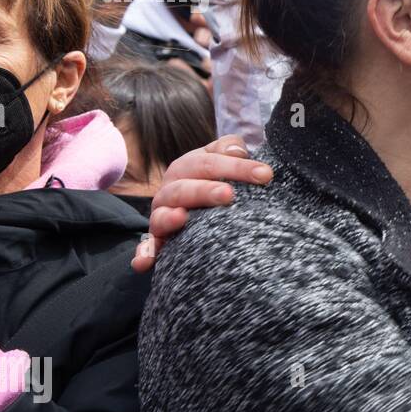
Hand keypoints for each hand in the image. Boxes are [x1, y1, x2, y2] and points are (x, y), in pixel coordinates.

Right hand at [130, 136, 272, 272]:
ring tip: (183, 218)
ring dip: (170, 218)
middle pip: (184, 189)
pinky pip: (148, 248)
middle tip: (229, 195)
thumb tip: (236, 151)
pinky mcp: (158, 241)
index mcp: (186, 168)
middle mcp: (171, 191)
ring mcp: (161, 216)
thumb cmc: (216, 180)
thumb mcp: (221, 160)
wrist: (198, 208)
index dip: (237, 167)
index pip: (209, 163)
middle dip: (205, 190)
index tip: (266, 174)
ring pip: (162, 216)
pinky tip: (145, 262)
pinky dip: (145, 254)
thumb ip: (229, 149)